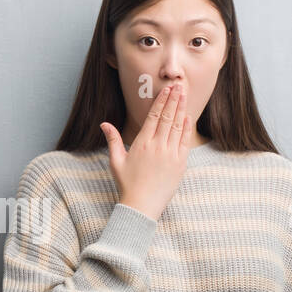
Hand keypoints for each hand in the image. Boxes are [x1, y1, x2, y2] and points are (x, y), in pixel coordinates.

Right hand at [99, 83, 191, 220]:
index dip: (161, 101)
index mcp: (142, 143)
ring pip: (177, 126)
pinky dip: (186, 128)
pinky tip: (188, 117)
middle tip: (179, 85)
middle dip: (174, 99)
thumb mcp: (116, 161)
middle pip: (167, 117)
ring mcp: (170, 154)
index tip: (166, 89)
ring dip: (181, 109)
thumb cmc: (127, 184)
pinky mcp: (180, 163)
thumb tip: (104, 123)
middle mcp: (157, 146)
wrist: (142, 206)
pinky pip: (185, 141)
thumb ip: (112, 140)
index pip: (154, 116)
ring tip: (184, 95)